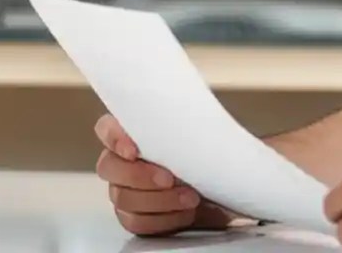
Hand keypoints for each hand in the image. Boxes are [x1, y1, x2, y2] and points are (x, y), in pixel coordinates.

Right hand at [94, 113, 236, 235]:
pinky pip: (137, 222)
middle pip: (109, 167)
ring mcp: (128, 190)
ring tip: (191, 197)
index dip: (115, 137)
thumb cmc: (217, 153)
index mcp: (136, 131)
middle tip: (170, 177)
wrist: (233, 184)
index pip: (107, 128)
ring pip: (123, 198)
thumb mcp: (210, 132)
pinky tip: (185, 212)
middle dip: (140, 175)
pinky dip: (162, 219)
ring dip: (158, 200)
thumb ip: (194, 123)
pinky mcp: (139, 216)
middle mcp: (125, 161)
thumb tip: (206, 118)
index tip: (134, 148)